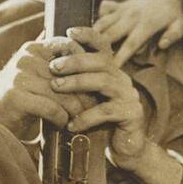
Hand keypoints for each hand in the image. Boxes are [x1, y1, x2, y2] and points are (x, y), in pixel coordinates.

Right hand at [0, 37, 97, 140]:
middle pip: (70, 74)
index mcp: (33, 48)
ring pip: (63, 93)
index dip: (87, 66)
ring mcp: (19, 75)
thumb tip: (92, 57)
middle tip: (95, 108)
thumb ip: (57, 66)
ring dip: (75, 110)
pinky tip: (62, 125)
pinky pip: (51, 108)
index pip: (70, 47)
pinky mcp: (16, 95)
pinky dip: (61, 119)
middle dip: (85, 93)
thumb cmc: (20, 100)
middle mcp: (26, 58)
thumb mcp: (38, 77)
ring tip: (80, 120)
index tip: (96, 84)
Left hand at [50, 26, 150, 162]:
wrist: (124, 152)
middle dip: (75, 61)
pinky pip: (107, 111)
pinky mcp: (132, 115)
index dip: (89, 35)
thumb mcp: (87, 101)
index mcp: (113, 73)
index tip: (68, 32)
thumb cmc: (100, 126)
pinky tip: (71, 124)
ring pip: (104, 82)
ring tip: (56, 87)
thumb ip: (76, 84)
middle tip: (53, 66)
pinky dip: (86, 117)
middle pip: (101, 62)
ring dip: (77, 83)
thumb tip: (50, 64)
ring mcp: (130, 97)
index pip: (104, 47)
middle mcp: (124, 80)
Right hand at [94, 0, 182, 66]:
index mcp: (146, 25)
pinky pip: (103, 10)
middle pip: (111, 33)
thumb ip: (172, 36)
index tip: (111, 67)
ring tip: (81, 47)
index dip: (120, 56)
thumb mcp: (180, 26)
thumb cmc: (176, 16)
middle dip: (99, 46)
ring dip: (92, 34)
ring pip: (103, 22)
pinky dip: (95, 19)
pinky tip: (87, 31)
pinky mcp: (120, 6)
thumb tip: (162, 45)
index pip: (130, 43)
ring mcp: (124, 10)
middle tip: (89, 60)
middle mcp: (132, 17)